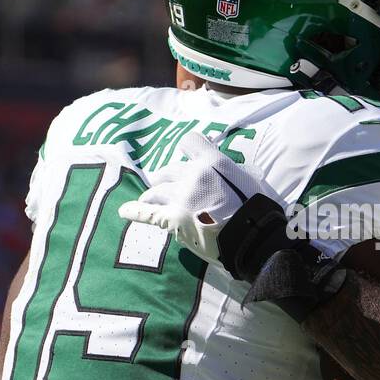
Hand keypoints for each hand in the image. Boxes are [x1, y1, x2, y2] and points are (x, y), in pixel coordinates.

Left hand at [120, 131, 345, 319]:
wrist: (251, 237)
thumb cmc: (256, 209)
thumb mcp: (249, 177)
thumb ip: (230, 169)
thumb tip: (222, 169)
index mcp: (212, 161)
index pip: (190, 141)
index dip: (189, 149)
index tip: (188, 155)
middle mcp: (191, 174)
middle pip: (169, 170)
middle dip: (168, 179)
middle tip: (169, 188)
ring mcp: (180, 197)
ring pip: (156, 191)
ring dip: (153, 195)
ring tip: (150, 199)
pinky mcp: (172, 219)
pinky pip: (147, 213)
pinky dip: (134, 211)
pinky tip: (124, 211)